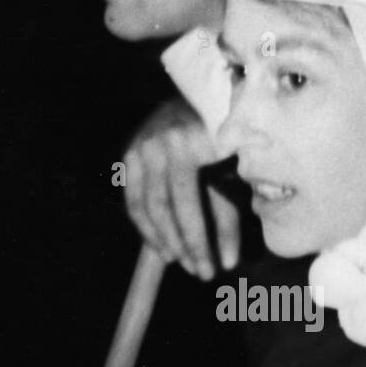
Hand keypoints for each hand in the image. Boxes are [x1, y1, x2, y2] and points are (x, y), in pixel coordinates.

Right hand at [124, 97, 239, 279]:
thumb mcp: (235, 165)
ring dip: (165, 241)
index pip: (200, 202)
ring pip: (148, 207)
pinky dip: (146, 228)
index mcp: (195, 140)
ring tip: (183, 263)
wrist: (201, 93)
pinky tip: (162, 248)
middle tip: (202, 272)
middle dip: (187, 245)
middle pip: (171, 208)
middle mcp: (164, 143)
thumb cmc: (227, 134)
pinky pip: (133, 201)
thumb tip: (229, 262)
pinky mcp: (130, 155)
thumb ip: (230, 208)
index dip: (212, 237)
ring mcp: (143, 147)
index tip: (224, 266)